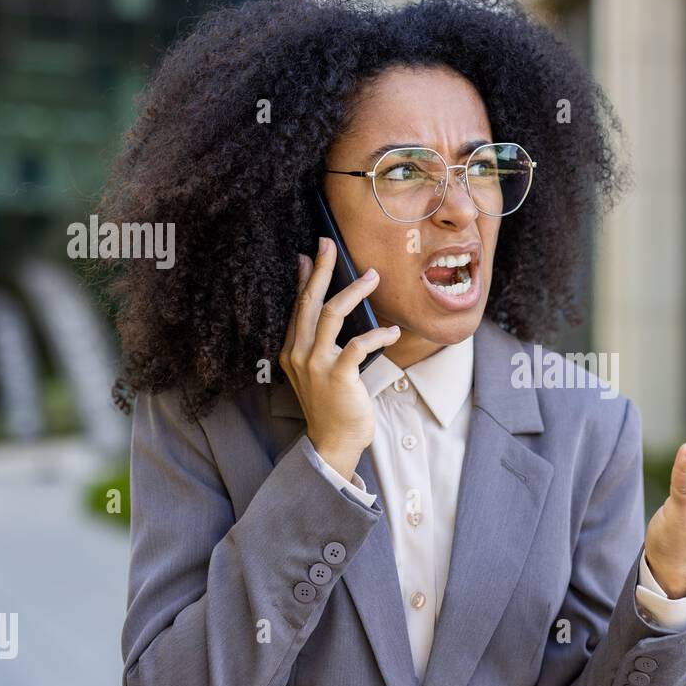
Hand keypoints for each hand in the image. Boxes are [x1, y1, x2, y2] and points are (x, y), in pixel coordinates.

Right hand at [278, 236, 399, 478]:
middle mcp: (299, 354)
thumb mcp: (320, 369)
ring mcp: (316, 365)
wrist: (333, 441)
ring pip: (331, 315)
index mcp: (292, 350)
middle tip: (329, 244)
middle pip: (309, 302)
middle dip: (320, 270)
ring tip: (373, 277)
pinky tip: (393, 331)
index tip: (310, 253)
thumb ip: (322, 342)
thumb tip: (330, 311)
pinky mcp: (338, 377)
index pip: (298, 306)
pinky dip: (378, 335)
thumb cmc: (333, 404)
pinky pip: (358, 346)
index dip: (304, 278)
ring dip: (354, 292)